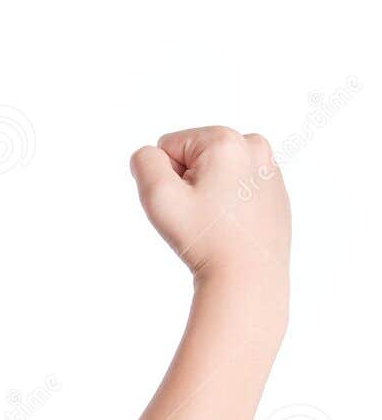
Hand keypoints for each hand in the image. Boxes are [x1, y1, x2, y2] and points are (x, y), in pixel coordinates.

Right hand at [129, 125, 290, 294]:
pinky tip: (233, 227)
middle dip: (189, 184)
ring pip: (214, 172)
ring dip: (208, 193)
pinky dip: (228, 205)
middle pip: (194, 156)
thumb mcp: (158, 196)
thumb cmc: (206, 240)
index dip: (168, 179)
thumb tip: (151, 154)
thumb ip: (144, 161)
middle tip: (203, 216)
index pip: (169, 146)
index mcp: (226, 139)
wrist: (248, 280)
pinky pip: (235, 188)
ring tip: (218, 222)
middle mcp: (254, 146)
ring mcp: (269, 170)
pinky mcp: (275, 193)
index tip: (189, 205)